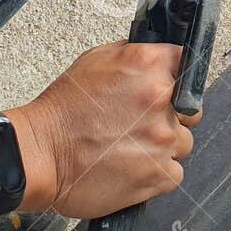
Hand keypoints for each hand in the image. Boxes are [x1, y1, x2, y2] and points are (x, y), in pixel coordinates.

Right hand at [0, 41, 200, 219]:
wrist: (39, 153)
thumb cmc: (62, 110)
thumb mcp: (95, 61)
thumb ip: (134, 56)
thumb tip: (157, 56)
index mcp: (148, 66)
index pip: (186, 62)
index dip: (176, 77)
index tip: (168, 87)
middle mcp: (161, 100)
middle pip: (191, 109)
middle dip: (173, 116)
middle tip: (143, 123)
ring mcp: (163, 139)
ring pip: (183, 143)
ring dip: (163, 147)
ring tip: (132, 148)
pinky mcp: (159, 174)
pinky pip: (174, 173)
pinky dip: (157, 174)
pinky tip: (133, 168)